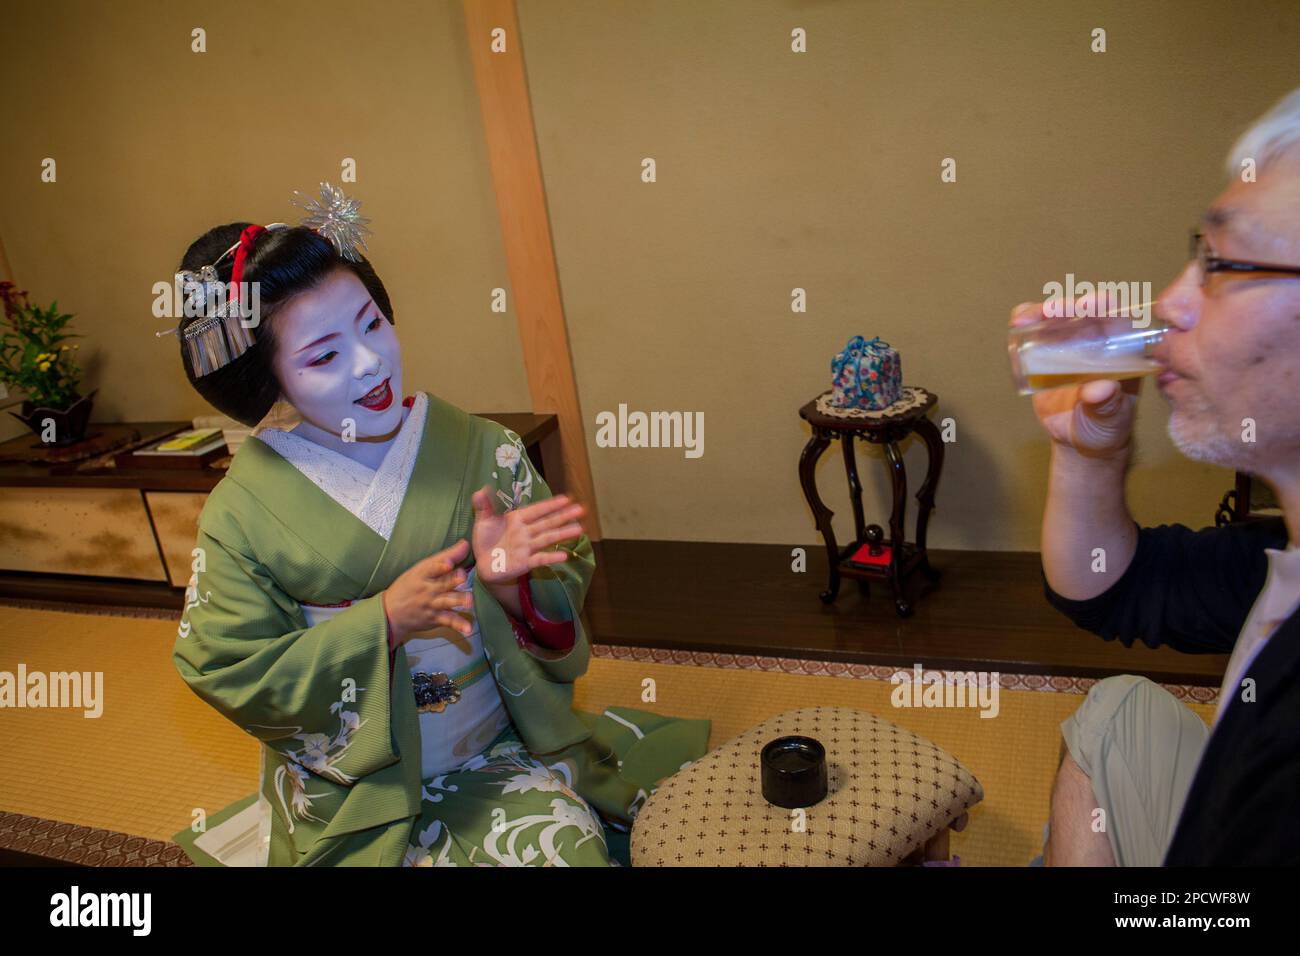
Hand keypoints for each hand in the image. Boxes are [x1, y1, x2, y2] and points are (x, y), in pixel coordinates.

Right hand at [382, 539, 474, 646]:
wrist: (391, 613)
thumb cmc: (409, 585)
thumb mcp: (422, 568)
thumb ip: (446, 556)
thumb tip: (466, 544)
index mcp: (423, 573)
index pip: (431, 567)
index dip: (440, 565)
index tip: (448, 563)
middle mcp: (428, 589)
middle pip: (442, 583)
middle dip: (453, 580)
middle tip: (463, 577)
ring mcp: (432, 604)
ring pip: (447, 602)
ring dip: (458, 601)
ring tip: (469, 601)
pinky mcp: (435, 618)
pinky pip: (449, 621)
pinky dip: (459, 626)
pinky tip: (468, 629)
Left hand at [471, 486, 585, 585]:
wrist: (483, 563)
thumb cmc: (486, 540)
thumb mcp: (483, 521)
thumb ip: (484, 506)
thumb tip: (481, 489)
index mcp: (518, 519)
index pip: (537, 510)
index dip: (551, 505)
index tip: (567, 498)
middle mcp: (526, 532)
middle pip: (548, 522)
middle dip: (564, 516)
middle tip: (582, 509)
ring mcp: (527, 547)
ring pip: (548, 538)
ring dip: (563, 534)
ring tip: (579, 529)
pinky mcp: (524, 562)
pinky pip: (539, 559)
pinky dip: (551, 558)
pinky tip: (564, 556)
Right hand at [1011, 299, 1139, 458]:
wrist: (1080, 440)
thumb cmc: (1106, 428)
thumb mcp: (1111, 419)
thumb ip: (1107, 405)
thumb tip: (1101, 388)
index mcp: (1124, 350)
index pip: (1118, 317)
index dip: (1104, 305)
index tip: (1087, 304)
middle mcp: (1098, 341)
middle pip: (1083, 311)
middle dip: (1065, 306)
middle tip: (1049, 312)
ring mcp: (1071, 345)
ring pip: (1058, 317)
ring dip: (1041, 312)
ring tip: (1024, 319)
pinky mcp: (1047, 353)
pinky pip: (1036, 332)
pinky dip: (1026, 322)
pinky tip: (1017, 324)